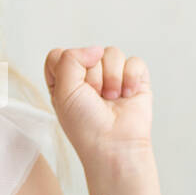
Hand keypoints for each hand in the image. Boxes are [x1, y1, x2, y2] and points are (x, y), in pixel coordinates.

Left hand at [44, 45, 151, 165]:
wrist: (114, 145)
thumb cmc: (85, 125)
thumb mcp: (62, 91)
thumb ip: (69, 59)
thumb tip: (96, 49)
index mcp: (65, 80)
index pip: (60, 54)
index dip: (67, 67)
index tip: (72, 89)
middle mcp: (89, 76)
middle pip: (89, 52)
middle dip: (93, 76)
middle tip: (95, 98)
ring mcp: (113, 77)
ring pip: (112, 53)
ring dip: (112, 78)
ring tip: (112, 98)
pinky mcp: (135, 80)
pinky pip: (134, 61)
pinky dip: (131, 78)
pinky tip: (128, 95)